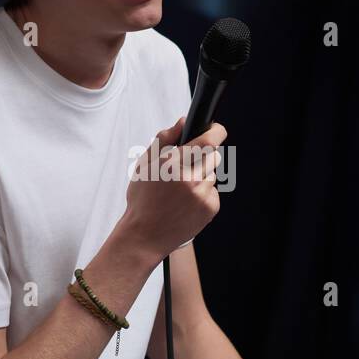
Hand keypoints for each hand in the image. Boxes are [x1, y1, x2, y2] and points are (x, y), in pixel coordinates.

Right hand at [122, 115, 226, 258]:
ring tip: (181, 191)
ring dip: (201, 177)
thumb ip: (164, 139)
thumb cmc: (142, 199)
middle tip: (186, 168)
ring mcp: (202, 195)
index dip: (216, 131)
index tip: (216, 129)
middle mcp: (191, 178)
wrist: (145, 236)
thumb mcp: (145, 165)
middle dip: (203, 157)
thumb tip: (183, 122)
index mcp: (174, 164)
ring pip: (212, 174)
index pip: (208, 140)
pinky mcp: (210, 208)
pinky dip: (203, 194)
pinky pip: (213, 192)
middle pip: (214, 156)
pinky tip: (186, 203)